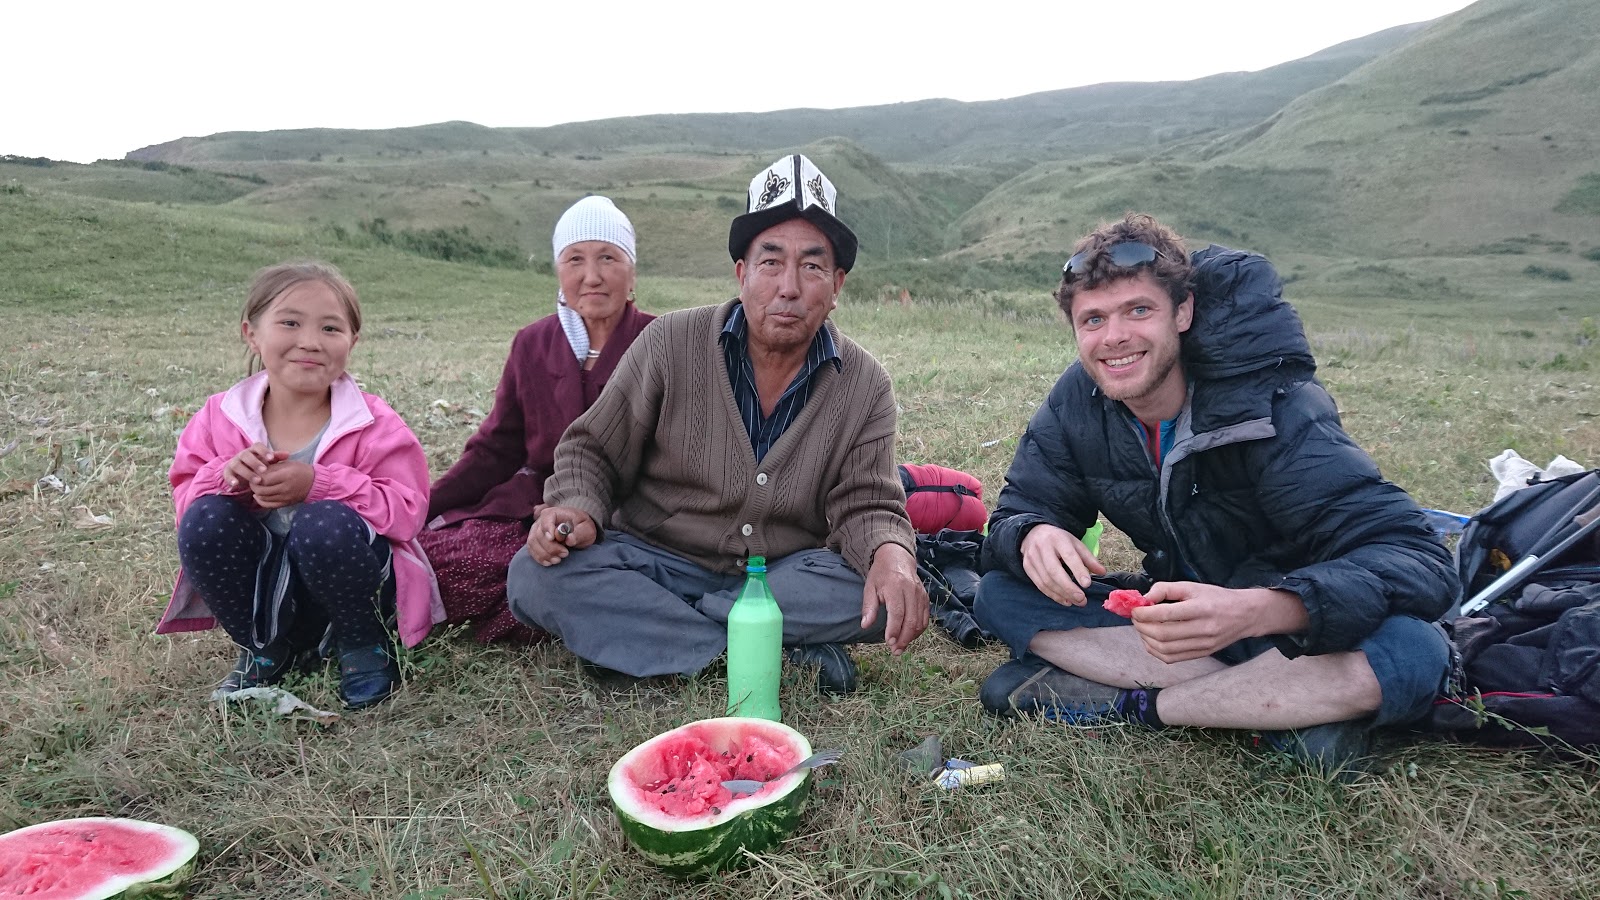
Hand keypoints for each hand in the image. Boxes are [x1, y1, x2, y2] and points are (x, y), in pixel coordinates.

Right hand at [223, 443, 284, 490]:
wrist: (240, 471)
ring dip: (247, 472)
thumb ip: (276, 457)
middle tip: (264, 470)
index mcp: (253, 450)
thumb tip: (288, 454)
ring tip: (257, 480)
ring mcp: (234, 463)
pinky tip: (236, 484)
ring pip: (237, 465)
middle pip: (246, 455)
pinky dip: (230, 479)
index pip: (257, 446)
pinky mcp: (228, 472)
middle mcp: (242, 455)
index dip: (263, 451)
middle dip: (255, 462)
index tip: (271, 458)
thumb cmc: (258, 464)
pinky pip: (227, 474)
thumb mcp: (267, 461)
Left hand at [251, 460, 313, 508]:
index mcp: (286, 475)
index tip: (254, 473)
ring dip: (256, 492)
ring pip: (263, 498)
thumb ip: (271, 467)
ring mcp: (286, 497)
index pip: (264, 479)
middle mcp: (286, 488)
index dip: (256, 476)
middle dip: (254, 485)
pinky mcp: (285, 504)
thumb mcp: (286, 463)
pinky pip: (268, 505)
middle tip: (252, 480)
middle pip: (261, 490)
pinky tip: (259, 495)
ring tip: (256, 486)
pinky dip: (261, 501)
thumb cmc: (300, 470)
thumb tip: (256, 472)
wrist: (314, 482)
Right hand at [527, 506, 596, 565]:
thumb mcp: (586, 528)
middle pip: (539, 534)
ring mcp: (535, 531)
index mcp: (554, 513)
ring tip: (558, 560)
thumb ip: (579, 533)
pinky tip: (549, 562)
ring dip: (544, 554)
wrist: (577, 529)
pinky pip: (531, 549)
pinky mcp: (534, 541)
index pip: (546, 519)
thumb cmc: (581, 527)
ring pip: (533, 543)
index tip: (552, 539)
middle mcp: (541, 520)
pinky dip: (539, 558)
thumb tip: (569, 539)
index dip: (547, 529)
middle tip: (565, 554)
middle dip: (551, 547)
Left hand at [861, 543, 927, 652]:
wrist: (897, 558)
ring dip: (911, 637)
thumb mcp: (869, 587)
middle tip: (895, 650)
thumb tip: (865, 625)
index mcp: (895, 586)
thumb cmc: (881, 574)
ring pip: (920, 621)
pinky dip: (918, 630)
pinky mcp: (925, 598)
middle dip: (904, 638)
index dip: (894, 629)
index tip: (889, 642)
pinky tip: (909, 637)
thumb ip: (869, 607)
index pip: (897, 612)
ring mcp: (920, 594)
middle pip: (911, 620)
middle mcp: (911, 590)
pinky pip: (925, 618)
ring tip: (900, 647)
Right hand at [1020, 523, 1105, 605]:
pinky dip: (1052, 595)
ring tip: (1075, 602)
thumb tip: (1102, 572)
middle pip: (1054, 571)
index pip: (1069, 556)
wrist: (1033, 533)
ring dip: (1061, 594)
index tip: (1087, 584)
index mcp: (1058, 539)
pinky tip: (1064, 600)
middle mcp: (1043, 548)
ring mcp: (1032, 558)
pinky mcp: (1027, 567)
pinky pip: (1039, 585)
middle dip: (1069, 588)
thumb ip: (1088, 558)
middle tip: (1081, 599)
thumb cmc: (1059, 540)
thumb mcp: (1075, 544)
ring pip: (1046, 580)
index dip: (1078, 571)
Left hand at [1130, 582, 1307, 662]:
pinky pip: (1172, 658)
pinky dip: (1156, 651)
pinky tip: (1151, 641)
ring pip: (1165, 649)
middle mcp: (1203, 629)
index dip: (1144, 613)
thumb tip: (1144, 598)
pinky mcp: (1202, 654)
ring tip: (1142, 628)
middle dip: (1142, 626)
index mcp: (1200, 608)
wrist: (1245, 615)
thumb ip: (1166, 589)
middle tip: (1135, 618)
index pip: (1165, 613)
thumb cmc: (1216, 598)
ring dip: (1146, 639)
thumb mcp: (1192, 586)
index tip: (1135, 609)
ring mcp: (1203, 645)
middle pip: (1163, 633)